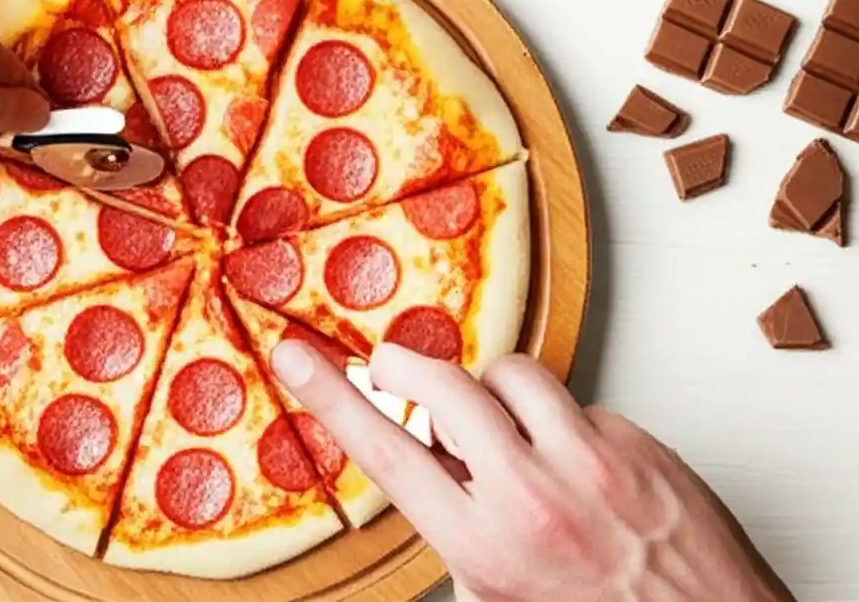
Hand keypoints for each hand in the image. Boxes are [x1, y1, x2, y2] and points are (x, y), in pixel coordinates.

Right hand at [272, 343, 795, 601]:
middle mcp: (533, 495)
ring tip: (502, 426)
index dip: (331, 398)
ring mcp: (590, 461)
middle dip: (406, 365)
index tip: (297, 356)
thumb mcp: (498, 595)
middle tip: (393, 366)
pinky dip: (563, 421)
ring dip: (493, 390)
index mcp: (484, 546)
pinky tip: (575, 461)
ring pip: (512, 373)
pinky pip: (577, 401)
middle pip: (442, 386)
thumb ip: (460, 532)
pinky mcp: (637, 442)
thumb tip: (436, 470)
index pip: (385, 452)